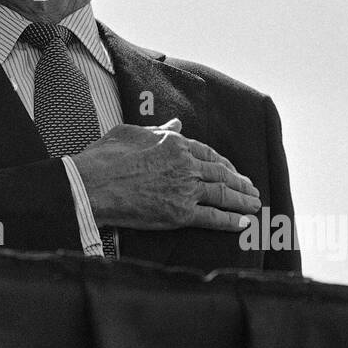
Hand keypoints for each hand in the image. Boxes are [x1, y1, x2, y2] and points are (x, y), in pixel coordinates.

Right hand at [71, 118, 261, 232]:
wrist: (93, 184)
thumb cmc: (105, 157)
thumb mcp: (131, 132)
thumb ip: (158, 129)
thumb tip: (176, 123)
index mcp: (175, 143)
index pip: (207, 152)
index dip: (224, 162)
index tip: (232, 170)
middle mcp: (185, 164)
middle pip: (221, 173)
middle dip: (240, 182)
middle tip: (252, 189)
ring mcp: (185, 189)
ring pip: (223, 194)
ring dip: (242, 200)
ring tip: (254, 205)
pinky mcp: (180, 213)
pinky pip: (213, 217)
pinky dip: (231, 221)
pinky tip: (243, 224)